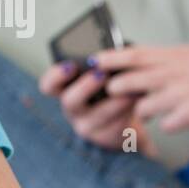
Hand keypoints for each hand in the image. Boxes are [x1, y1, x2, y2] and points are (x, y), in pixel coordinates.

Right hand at [38, 60, 157, 155]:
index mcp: (66, 89)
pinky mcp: (107, 136)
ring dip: (115, 100)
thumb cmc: (109, 89)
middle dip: (85, 86)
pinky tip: (140, 98)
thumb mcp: (101, 76)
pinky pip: (117, 124)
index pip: (48, 85)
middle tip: (101, 74)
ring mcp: (87, 126)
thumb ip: (101, 65)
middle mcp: (72, 109)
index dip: (55, 75)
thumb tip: (114, 51)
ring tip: (131, 89)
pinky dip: (130, 110)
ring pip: (98, 115)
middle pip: (69, 101)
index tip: (70, 65)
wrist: (124, 120)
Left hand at [95, 44, 188, 132]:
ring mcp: (182, 94)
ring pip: (143, 107)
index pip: (135, 54)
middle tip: (113, 91)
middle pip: (131, 80)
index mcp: (178, 55)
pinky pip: (165, 124)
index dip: (111, 58)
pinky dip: (169, 124)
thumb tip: (142, 63)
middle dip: (117, 88)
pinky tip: (182, 119)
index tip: (93, 61)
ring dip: (145, 110)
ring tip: (156, 110)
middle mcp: (176, 72)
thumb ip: (170, 61)